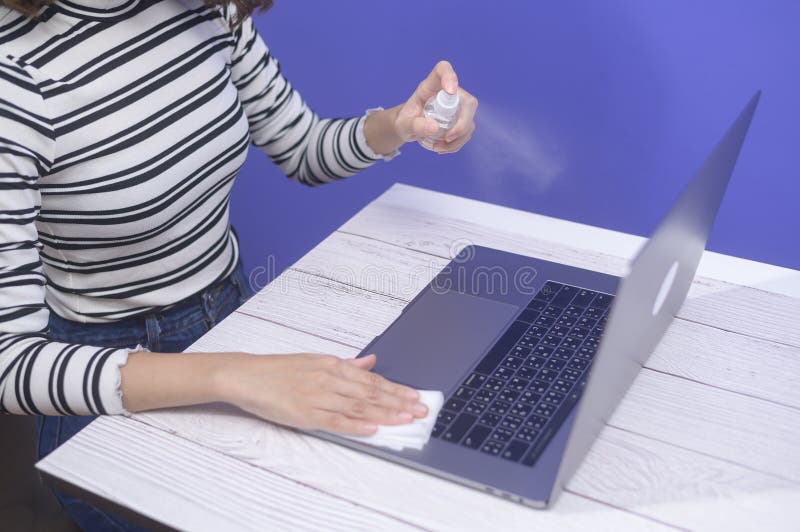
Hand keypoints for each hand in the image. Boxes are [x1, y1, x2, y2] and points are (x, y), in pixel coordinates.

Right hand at [219, 353, 427, 434]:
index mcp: (332, 364)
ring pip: (358, 406)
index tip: (415, 396)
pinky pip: (336, 420)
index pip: (371, 380)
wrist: (247, 375)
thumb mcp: (315, 360)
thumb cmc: (279, 370)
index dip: (396, 389)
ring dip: (385, 413)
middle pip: (370, 393)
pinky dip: (356, 424)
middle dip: (398, 402)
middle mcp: (328, 378)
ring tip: (406, 419)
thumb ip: (346, 364)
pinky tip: (373, 428)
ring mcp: (318, 396)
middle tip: (420, 410)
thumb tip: (371, 362)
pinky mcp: (305, 413)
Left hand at [395, 60, 478, 153]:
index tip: (450, 90)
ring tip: (437, 148)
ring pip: (469, 121)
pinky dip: (456, 144)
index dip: (449, 76)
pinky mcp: (461, 121)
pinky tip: (442, 148)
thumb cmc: (405, 121)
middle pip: (468, 101)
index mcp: (429, 86)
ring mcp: (457, 107)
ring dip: (457, 138)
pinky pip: (466, 133)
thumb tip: (435, 128)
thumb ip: (415, 125)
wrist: (409, 128)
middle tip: (448, 137)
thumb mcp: (403, 125)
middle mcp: (447, 94)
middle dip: (463, 123)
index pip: (442, 70)